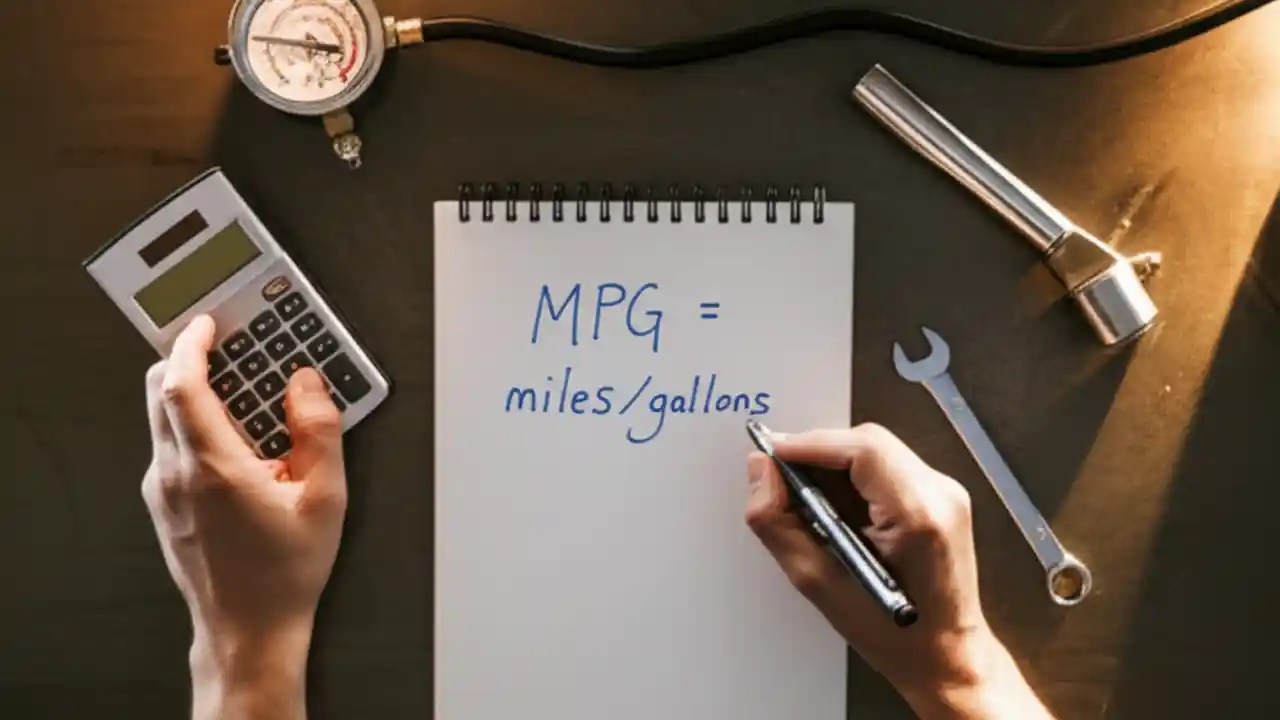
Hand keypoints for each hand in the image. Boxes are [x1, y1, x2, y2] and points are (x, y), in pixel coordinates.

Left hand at [142, 315, 346, 719]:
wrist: (248, 631)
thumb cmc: (285, 573)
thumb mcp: (325, 498)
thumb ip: (318, 431)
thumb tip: (306, 385)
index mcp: (213, 468)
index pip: (181, 386)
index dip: (192, 346)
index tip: (208, 323)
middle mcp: (175, 476)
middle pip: (162, 394)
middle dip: (192, 361)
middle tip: (230, 347)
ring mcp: (162, 492)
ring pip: (165, 421)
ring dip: (197, 396)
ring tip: (248, 397)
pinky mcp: (164, 506)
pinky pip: (172, 449)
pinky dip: (198, 428)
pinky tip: (242, 444)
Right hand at [745, 424, 1052, 719]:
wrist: (949, 657)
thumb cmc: (892, 636)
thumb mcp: (819, 583)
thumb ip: (779, 523)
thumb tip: (759, 471)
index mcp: (918, 515)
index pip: (862, 450)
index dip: (810, 444)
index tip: (770, 454)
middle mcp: (940, 494)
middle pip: (868, 443)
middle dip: (818, 451)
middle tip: (778, 475)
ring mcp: (947, 492)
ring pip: (876, 450)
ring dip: (833, 462)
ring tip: (801, 493)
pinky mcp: (942, 498)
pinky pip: (888, 466)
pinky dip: (853, 474)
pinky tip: (832, 503)